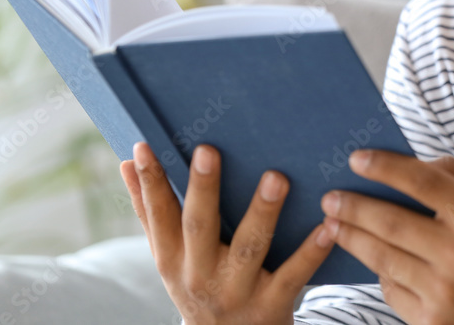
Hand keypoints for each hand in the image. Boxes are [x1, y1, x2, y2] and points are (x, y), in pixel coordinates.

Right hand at [120, 142, 334, 324]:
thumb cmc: (201, 287)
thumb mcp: (170, 259)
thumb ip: (151, 212)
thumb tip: (126, 161)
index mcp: (172, 260)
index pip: (158, 216)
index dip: (150, 184)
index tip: (145, 148)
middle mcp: (200, 276)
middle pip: (199, 227)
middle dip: (202, 189)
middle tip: (208, 150)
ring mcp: (237, 292)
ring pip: (250, 247)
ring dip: (263, 211)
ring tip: (276, 178)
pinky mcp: (272, 305)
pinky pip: (293, 275)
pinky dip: (311, 251)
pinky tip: (327, 226)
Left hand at [320, 150, 453, 324]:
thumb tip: (409, 161)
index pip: (424, 183)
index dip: (386, 168)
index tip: (356, 159)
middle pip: (393, 223)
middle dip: (354, 207)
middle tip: (330, 197)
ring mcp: (445, 292)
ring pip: (383, 258)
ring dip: (351, 237)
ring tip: (332, 222)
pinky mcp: (431, 320)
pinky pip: (391, 289)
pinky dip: (377, 270)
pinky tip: (367, 255)